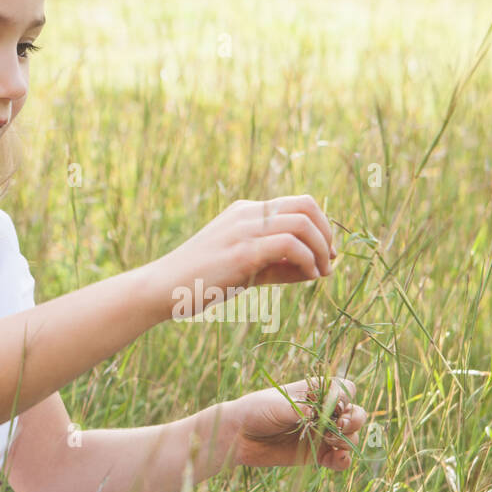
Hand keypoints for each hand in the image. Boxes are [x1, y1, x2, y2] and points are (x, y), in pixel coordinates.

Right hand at [152, 195, 337, 319]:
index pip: (299, 203)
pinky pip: (290, 245)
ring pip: (302, 222)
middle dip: (327, 233)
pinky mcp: (243, 251)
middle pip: (307, 205)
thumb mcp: (247, 268)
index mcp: (247, 212)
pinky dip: (308, 261)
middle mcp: (248, 214)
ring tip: (321, 273)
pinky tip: (309, 277)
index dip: (322, 226)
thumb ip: (280, 265)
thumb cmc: (202, 281)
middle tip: (330, 261)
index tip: (327, 253)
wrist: (162, 288)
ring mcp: (244, 230)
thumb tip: (318, 270)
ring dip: (322, 249)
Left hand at [228, 376, 366, 470]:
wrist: (238, 435)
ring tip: (330, 441)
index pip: (346, 390)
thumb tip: (317, 415)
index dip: (345, 397)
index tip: (334, 406)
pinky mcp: (318, 455)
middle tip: (340, 425)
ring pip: (352, 437)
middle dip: (354, 419)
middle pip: (355, 413)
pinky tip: (338, 459)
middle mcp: (324, 413)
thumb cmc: (256, 410)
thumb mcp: (277, 405)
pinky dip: (344, 460)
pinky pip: (340, 460)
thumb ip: (299, 409)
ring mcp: (322, 434)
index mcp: (317, 392)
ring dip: (348, 439)